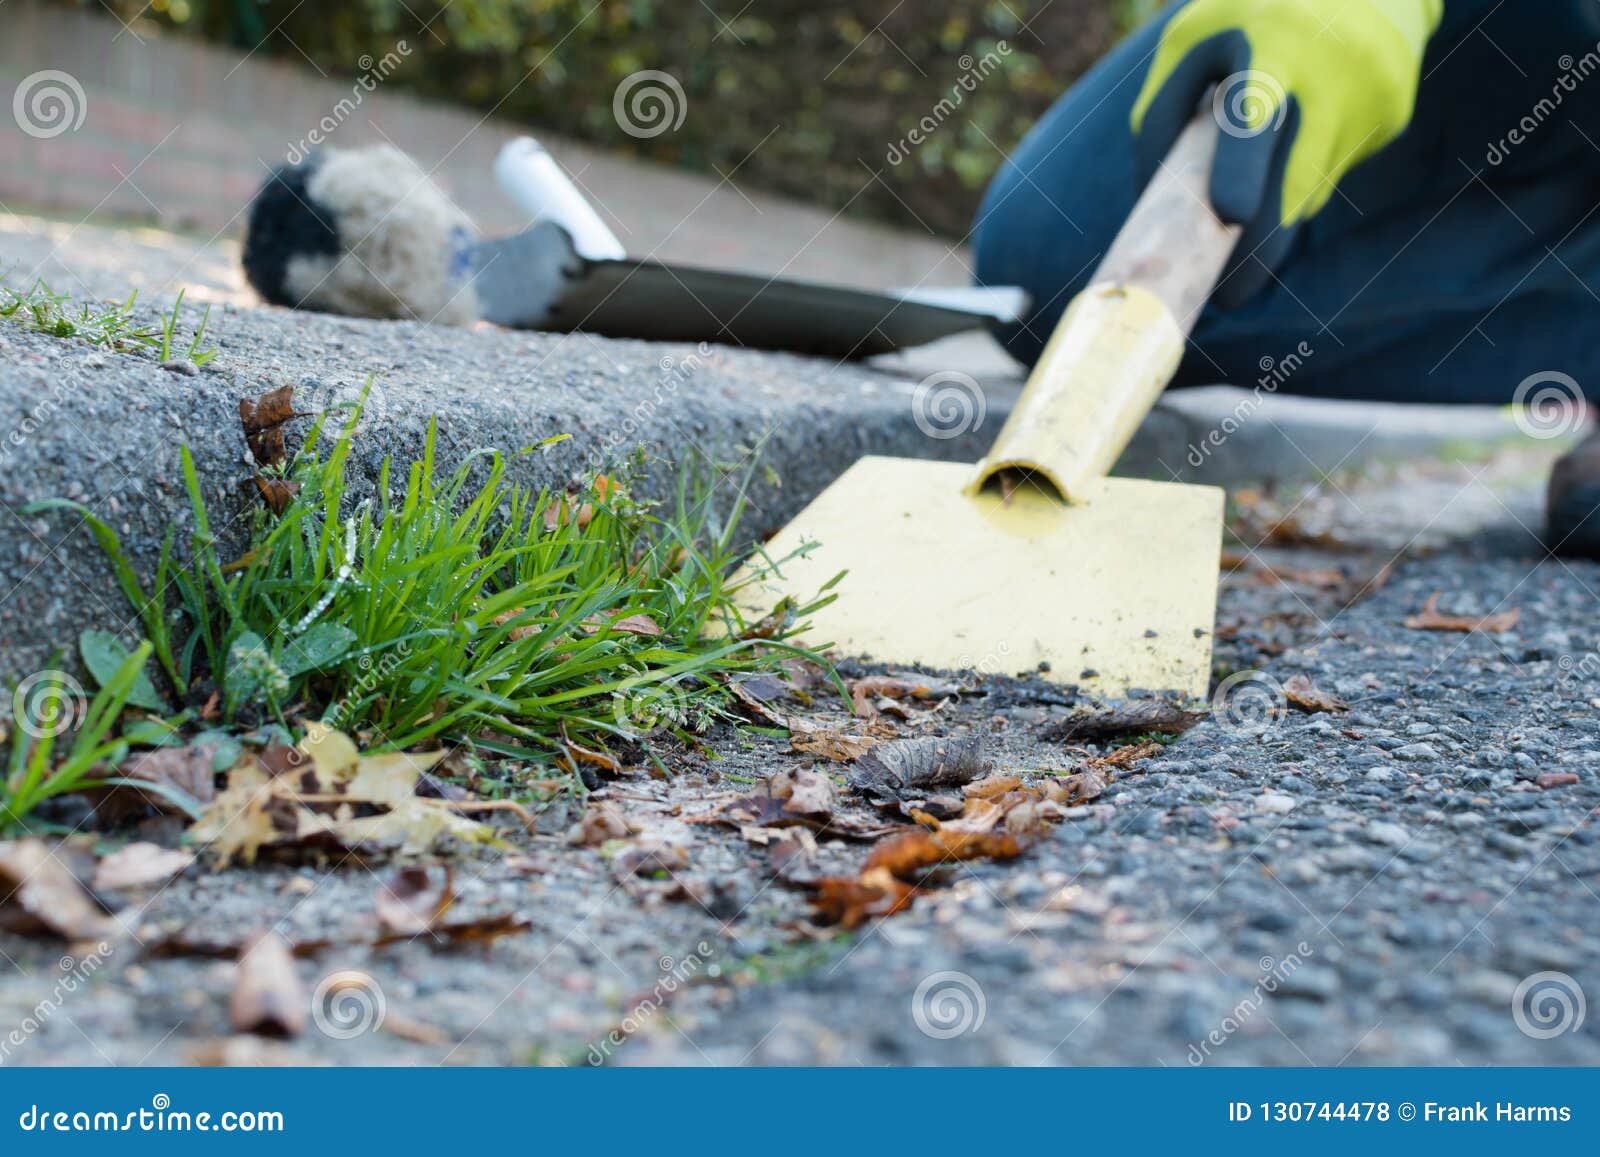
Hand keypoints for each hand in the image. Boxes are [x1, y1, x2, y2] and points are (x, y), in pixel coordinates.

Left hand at [1131, 0, 1441, 304]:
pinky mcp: (1391, 118)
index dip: (1242, 168)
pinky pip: (1328, 172)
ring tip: (1255, 165)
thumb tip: (1156, 204)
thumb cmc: (1254, 8)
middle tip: (1231, 295)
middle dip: (1257, 249)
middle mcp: (1331, 74)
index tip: (1230, 211)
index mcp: (1273, 46)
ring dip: (1276, 202)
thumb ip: (1162, 113)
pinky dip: (1304, 168)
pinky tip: (1307, 121)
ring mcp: (1370, 99)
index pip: (1255, 115)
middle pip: (1291, 185)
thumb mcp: (1194, 38)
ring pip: (1307, 191)